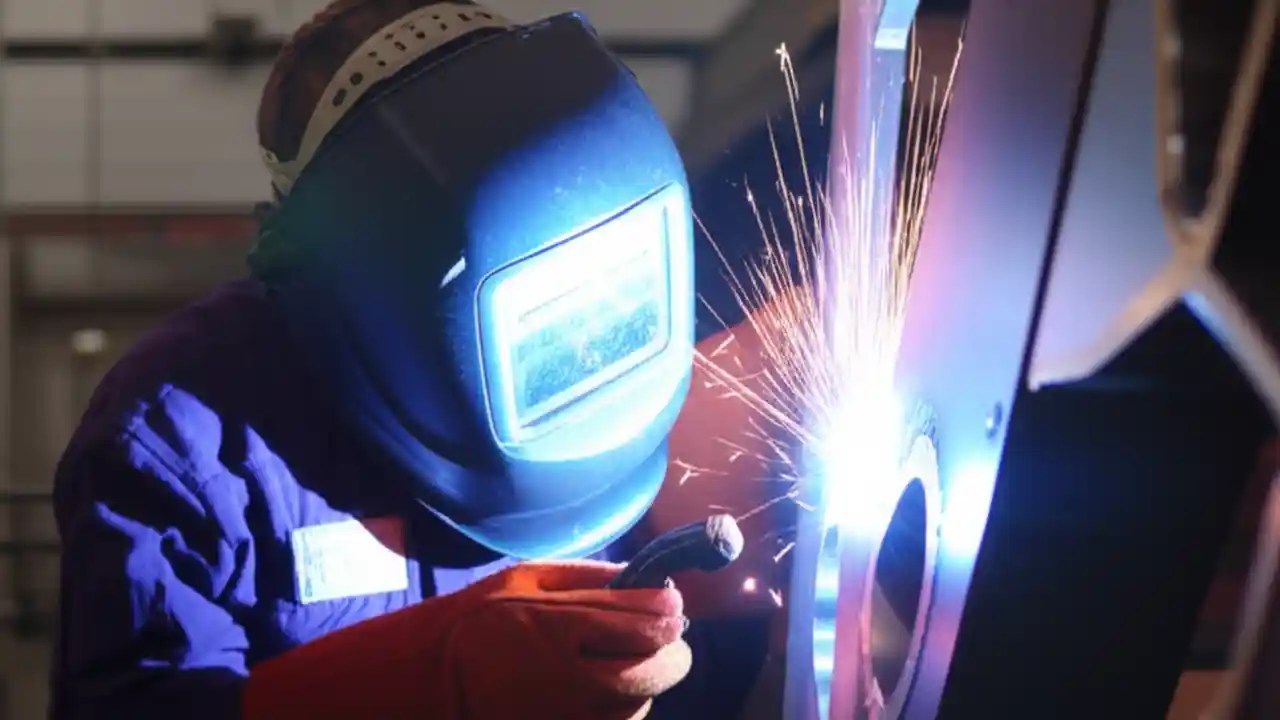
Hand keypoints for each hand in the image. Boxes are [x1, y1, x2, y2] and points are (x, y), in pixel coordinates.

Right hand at [244, 560, 690, 719]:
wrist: (423, 690)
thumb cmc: (472, 625)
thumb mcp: (521, 582)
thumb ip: (586, 576)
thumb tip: (643, 576)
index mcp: (558, 626)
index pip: (649, 621)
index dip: (670, 610)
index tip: (669, 604)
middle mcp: (572, 679)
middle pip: (661, 669)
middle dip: (668, 650)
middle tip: (657, 637)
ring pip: (643, 704)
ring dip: (642, 683)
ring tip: (611, 664)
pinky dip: (619, 711)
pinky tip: (594, 693)